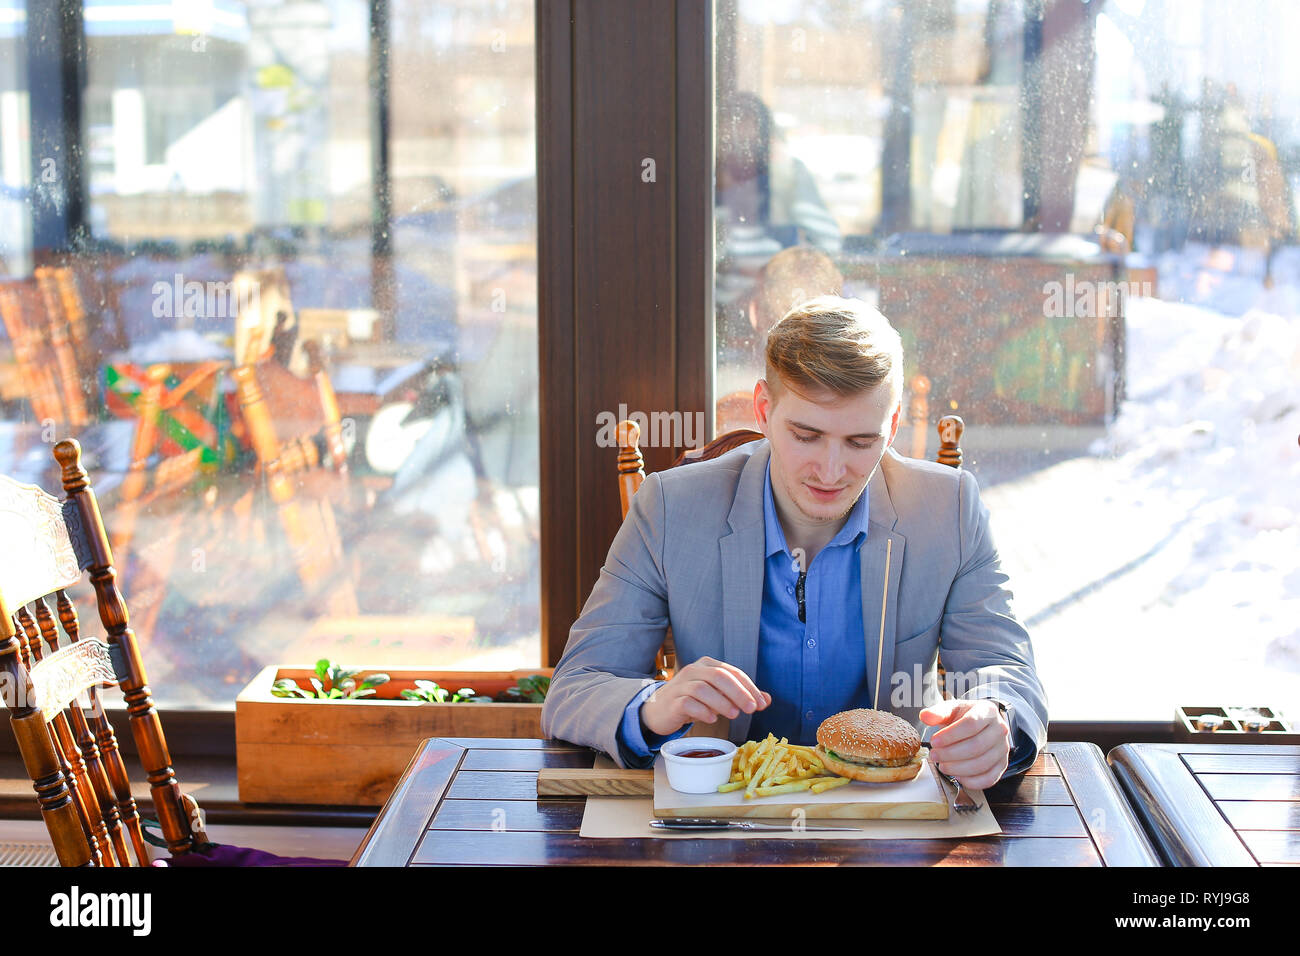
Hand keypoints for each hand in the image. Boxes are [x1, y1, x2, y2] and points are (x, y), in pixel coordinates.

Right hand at [641, 655, 770, 736]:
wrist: (659, 710)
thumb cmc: (693, 701)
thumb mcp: (718, 696)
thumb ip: (740, 696)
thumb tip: (767, 699)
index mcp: (707, 665)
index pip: (732, 672)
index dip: (749, 687)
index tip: (761, 704)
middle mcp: (694, 670)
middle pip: (719, 677)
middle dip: (738, 693)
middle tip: (751, 709)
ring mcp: (681, 685)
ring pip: (703, 688)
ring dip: (721, 702)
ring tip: (734, 715)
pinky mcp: (673, 701)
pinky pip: (687, 702)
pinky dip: (702, 710)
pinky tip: (712, 719)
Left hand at [919, 698, 1009, 790]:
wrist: (979, 724)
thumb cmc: (964, 717)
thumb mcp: (951, 709)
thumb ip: (938, 712)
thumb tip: (925, 716)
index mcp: (988, 711)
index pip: (971, 724)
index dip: (950, 735)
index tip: (934, 741)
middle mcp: (1000, 730)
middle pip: (976, 746)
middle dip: (950, 754)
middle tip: (934, 755)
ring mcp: (1003, 749)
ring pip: (982, 764)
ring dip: (958, 769)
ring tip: (942, 765)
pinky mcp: (1002, 765)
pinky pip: (989, 778)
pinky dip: (971, 781)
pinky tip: (956, 776)